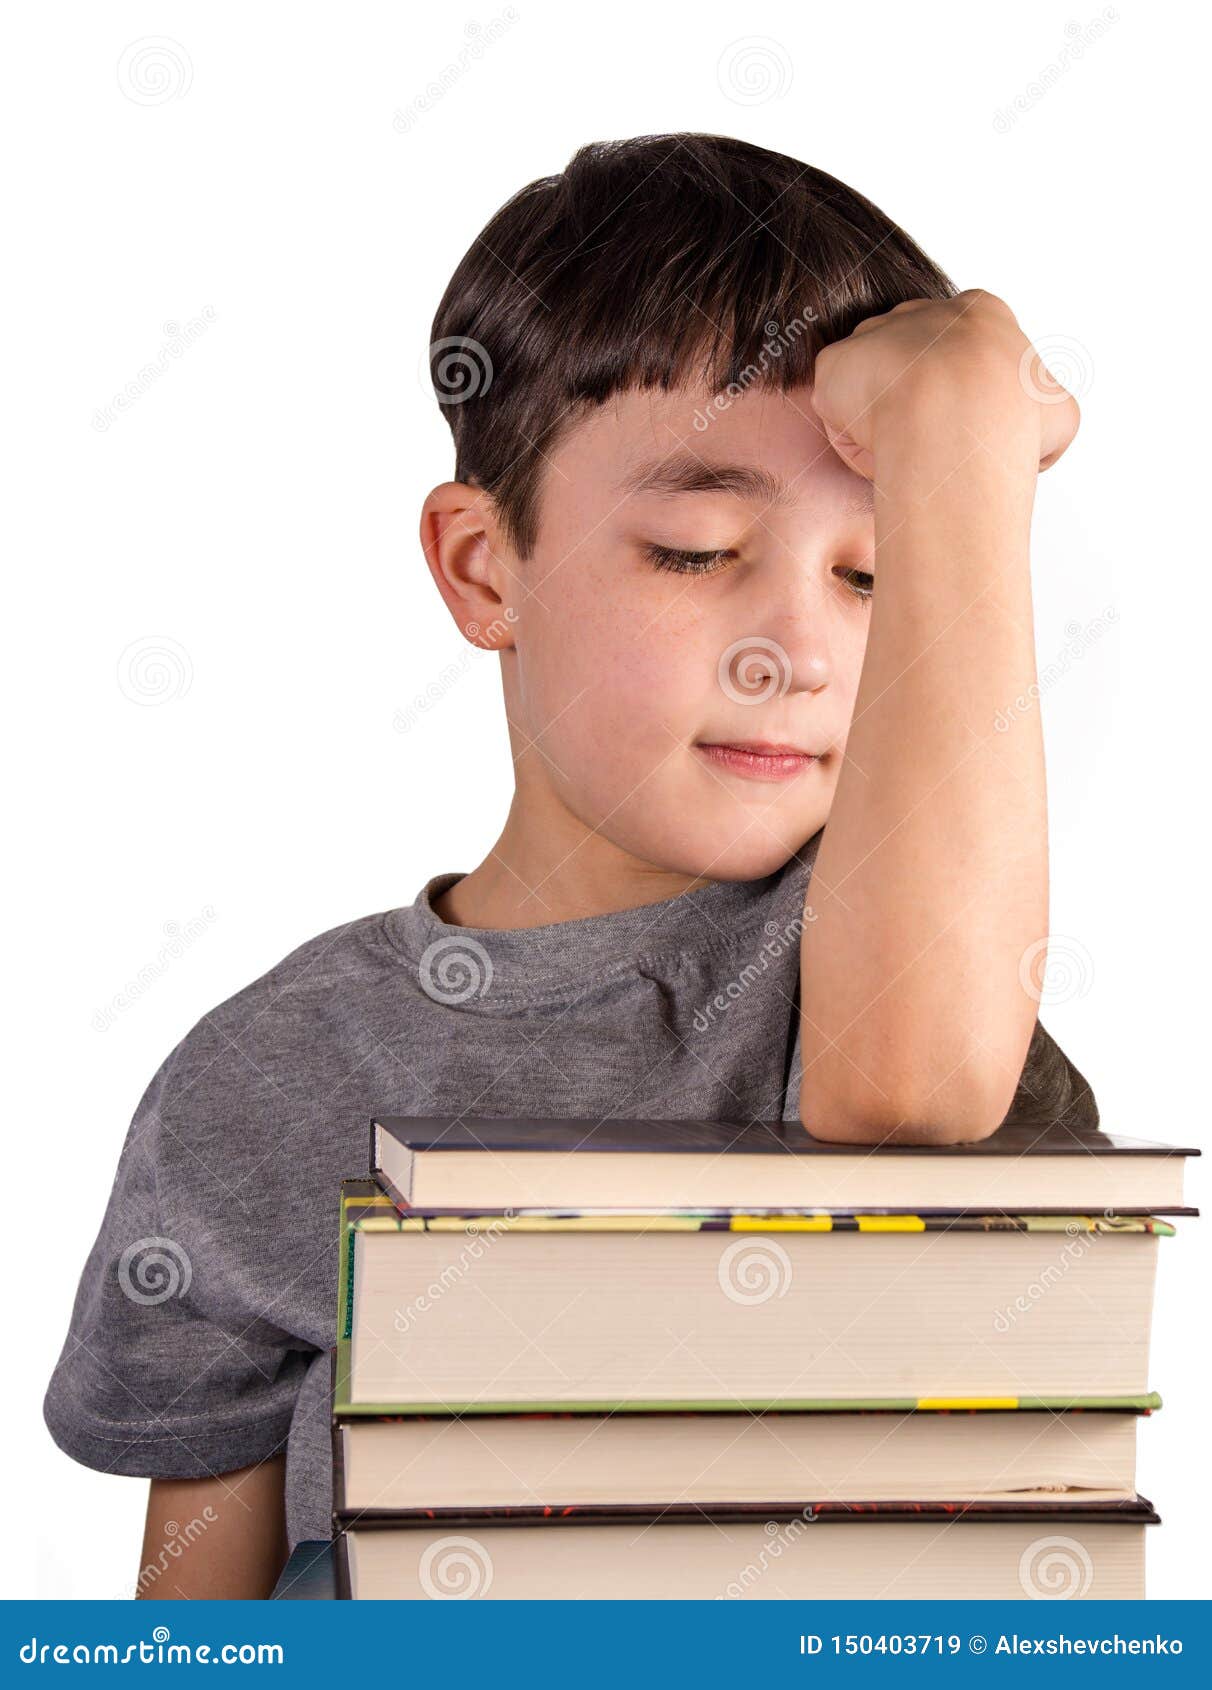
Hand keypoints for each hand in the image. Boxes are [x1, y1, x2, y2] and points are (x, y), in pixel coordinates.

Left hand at [810, 289, 1079, 480]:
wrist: (956, 413)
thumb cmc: (1013, 417)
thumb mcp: (1057, 415)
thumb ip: (1038, 414)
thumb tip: (1031, 436)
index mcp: (980, 313)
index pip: (966, 355)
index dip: (966, 401)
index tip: (970, 431)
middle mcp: (923, 311)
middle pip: (914, 368)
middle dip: (920, 409)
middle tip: (936, 445)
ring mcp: (875, 333)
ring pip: (873, 391)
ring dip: (886, 427)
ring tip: (908, 452)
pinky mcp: (835, 365)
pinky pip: (840, 414)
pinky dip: (856, 442)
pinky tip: (880, 454)